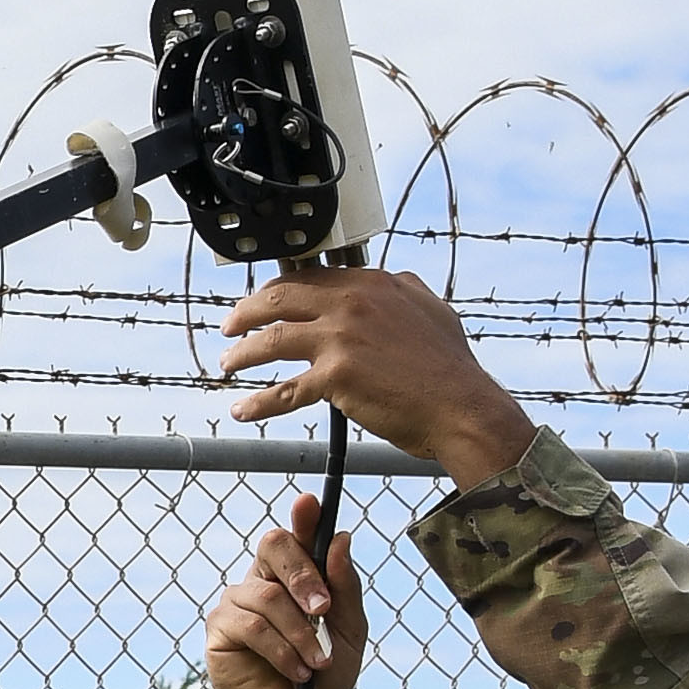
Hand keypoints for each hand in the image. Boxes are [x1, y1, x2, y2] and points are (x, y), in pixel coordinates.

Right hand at [204, 509, 365, 688]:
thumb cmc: (323, 679)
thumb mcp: (349, 633)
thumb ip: (346, 588)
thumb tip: (341, 539)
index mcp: (293, 576)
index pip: (296, 534)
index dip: (303, 517)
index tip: (311, 503)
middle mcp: (261, 581)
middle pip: (274, 545)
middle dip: (304, 574)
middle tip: (324, 609)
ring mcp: (236, 604)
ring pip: (268, 595)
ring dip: (300, 632)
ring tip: (316, 664)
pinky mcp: (219, 632)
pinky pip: (251, 626)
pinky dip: (280, 649)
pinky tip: (296, 671)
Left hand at [220, 257, 530, 486]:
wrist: (461, 406)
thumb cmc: (450, 367)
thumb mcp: (431, 309)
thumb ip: (405, 289)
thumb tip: (394, 279)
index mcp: (370, 284)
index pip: (308, 278)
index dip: (275, 289)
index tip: (260, 301)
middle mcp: (351, 304)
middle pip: (279, 300)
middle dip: (245, 312)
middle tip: (229, 327)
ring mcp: (341, 339)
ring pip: (273, 341)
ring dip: (242, 354)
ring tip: (227, 363)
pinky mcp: (336, 378)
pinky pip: (285, 391)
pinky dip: (259, 402)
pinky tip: (242, 410)